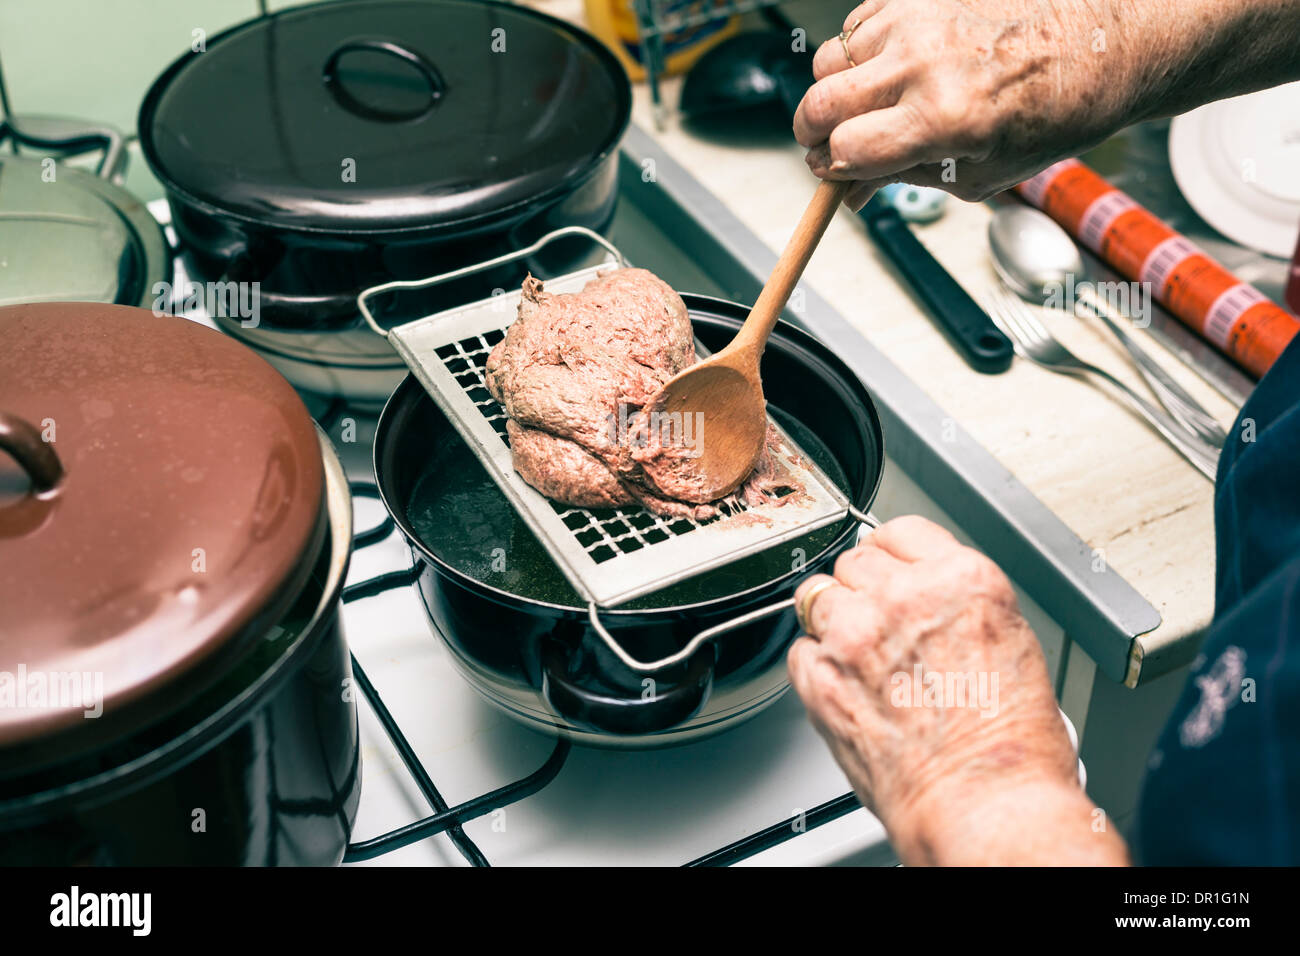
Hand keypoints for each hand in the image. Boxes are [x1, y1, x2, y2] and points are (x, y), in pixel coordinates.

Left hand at [787, 516, 1127, 864]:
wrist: (985, 805)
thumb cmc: (1011, 746)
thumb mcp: (1011, 642)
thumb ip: (958, 602)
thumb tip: (930, 594)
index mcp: (961, 579)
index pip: (902, 530)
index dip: (895, 554)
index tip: (892, 569)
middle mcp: (903, 597)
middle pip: (856, 561)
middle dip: (866, 589)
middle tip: (883, 626)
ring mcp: (855, 634)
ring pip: (818, 596)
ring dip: (834, 620)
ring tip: (862, 657)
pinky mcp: (821, 677)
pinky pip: (800, 649)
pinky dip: (816, 665)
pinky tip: (848, 687)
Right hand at [793, 0, 1143, 207]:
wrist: (1104, 40)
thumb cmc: (1056, 109)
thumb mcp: (980, 172)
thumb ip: (908, 178)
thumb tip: (853, 190)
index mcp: (943, 120)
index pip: (843, 152)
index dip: (831, 169)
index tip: (834, 172)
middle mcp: (924, 64)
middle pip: (818, 104)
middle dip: (813, 134)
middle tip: (827, 144)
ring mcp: (918, 19)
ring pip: (829, 60)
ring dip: (837, 88)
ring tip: (870, 101)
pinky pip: (858, 23)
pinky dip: (862, 49)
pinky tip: (893, 65)